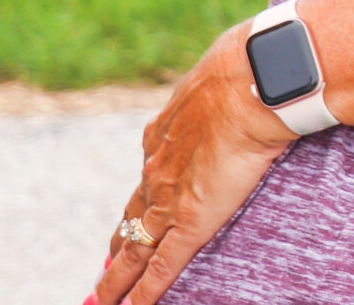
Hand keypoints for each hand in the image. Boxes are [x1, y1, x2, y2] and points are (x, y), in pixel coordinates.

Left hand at [92, 22, 298, 304]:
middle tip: (107, 270)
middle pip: (132, 217)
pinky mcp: (190, 220)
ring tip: (104, 299)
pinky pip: (161, 265)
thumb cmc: (246, 70)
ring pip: (135, 248)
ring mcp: (170, 198)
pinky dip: (144, 291)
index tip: (131, 219)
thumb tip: (243, 71)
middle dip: (119, 245)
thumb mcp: (221, 77)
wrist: (249, 82)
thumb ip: (222, 89)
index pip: (147, 179)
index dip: (140, 203)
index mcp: (164, 135)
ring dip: (117, 278)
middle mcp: (158, 169)